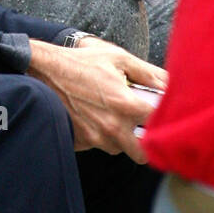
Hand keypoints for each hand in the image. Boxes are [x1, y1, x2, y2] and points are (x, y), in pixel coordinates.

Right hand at [27, 36, 166, 161]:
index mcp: (126, 104)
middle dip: (145, 144)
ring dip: (120, 139)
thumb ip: (148, 73)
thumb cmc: (80, 63)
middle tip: (142, 130)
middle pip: (142, 153)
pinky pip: (96, 145)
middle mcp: (112, 126)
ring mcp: (94, 137)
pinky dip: (98, 136)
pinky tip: (92, 119)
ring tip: (111, 117)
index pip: (159, 126)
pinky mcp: (79, 141)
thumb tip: (169, 84)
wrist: (43, 72)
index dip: (164, 122)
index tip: (163, 118)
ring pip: (118, 149)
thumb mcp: (118, 58)